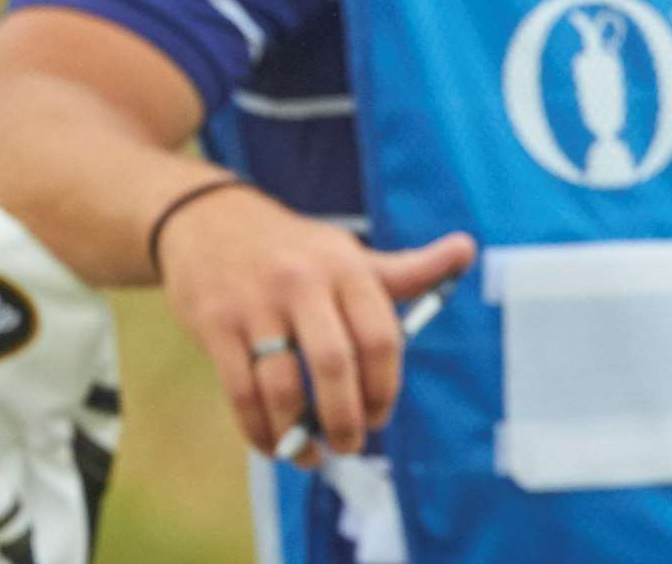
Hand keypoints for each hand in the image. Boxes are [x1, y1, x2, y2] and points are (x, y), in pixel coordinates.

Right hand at [157, 183, 473, 461]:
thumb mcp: (345, 253)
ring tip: (310, 454)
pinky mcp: (214, 324)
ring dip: (299, 435)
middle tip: (351, 444)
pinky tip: (272, 444)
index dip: (385, 389)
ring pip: (282, 387)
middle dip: (347, 420)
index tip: (380, 415)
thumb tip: (467, 249)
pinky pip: (241, 393)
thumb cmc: (293, 249)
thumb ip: (405, 269)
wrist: (204, 217)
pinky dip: (259, 431)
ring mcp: (254, 303)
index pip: (381, 337)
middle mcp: (300, 281)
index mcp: (343, 266)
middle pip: (334, 366)